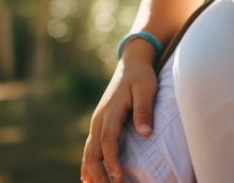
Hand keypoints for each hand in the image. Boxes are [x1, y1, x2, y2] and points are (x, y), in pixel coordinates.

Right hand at [81, 43, 158, 182]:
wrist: (131, 63)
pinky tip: (87, 177)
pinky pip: (90, 147)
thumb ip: (144, 110)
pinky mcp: (99, 123)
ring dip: (90, 170)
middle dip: (98, 172)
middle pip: (95, 150)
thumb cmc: (141, 77)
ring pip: (89, 150)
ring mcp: (97, 121)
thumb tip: (145, 133)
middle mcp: (100, 118)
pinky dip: (87, 162)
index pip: (108, 140)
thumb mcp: (146, 88)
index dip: (112, 160)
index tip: (118, 177)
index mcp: (111, 111)